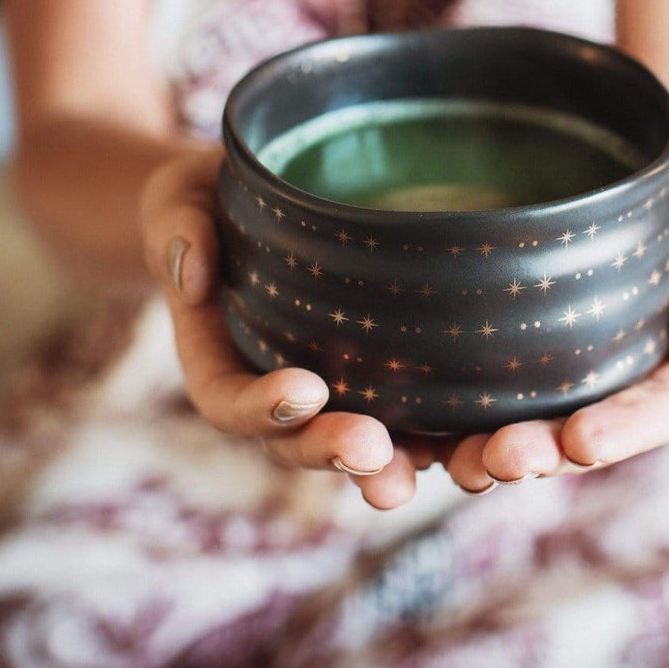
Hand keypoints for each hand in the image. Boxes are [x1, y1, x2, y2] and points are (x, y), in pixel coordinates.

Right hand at [139, 146, 430, 508]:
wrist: (256, 204)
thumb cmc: (210, 198)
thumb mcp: (179, 197)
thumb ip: (177, 229)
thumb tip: (193, 270)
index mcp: (220, 360)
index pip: (229, 402)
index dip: (261, 408)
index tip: (303, 389)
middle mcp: (279, 390)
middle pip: (300, 443)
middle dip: (336, 452)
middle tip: (373, 452)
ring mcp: (336, 388)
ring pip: (366, 446)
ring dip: (406, 463)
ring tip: (446, 470)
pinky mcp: (385, 374)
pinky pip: (415, 414)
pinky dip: (450, 433)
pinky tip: (490, 436)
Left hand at [440, 181, 668, 491]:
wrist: (624, 195)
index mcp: (668, 373)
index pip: (655, 410)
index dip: (623, 430)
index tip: (584, 440)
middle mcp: (606, 388)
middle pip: (575, 434)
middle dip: (541, 453)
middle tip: (502, 459)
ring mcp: (551, 377)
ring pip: (519, 425)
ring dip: (486, 450)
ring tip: (457, 459)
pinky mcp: (503, 355)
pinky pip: (475, 390)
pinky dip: (446, 417)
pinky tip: (416, 426)